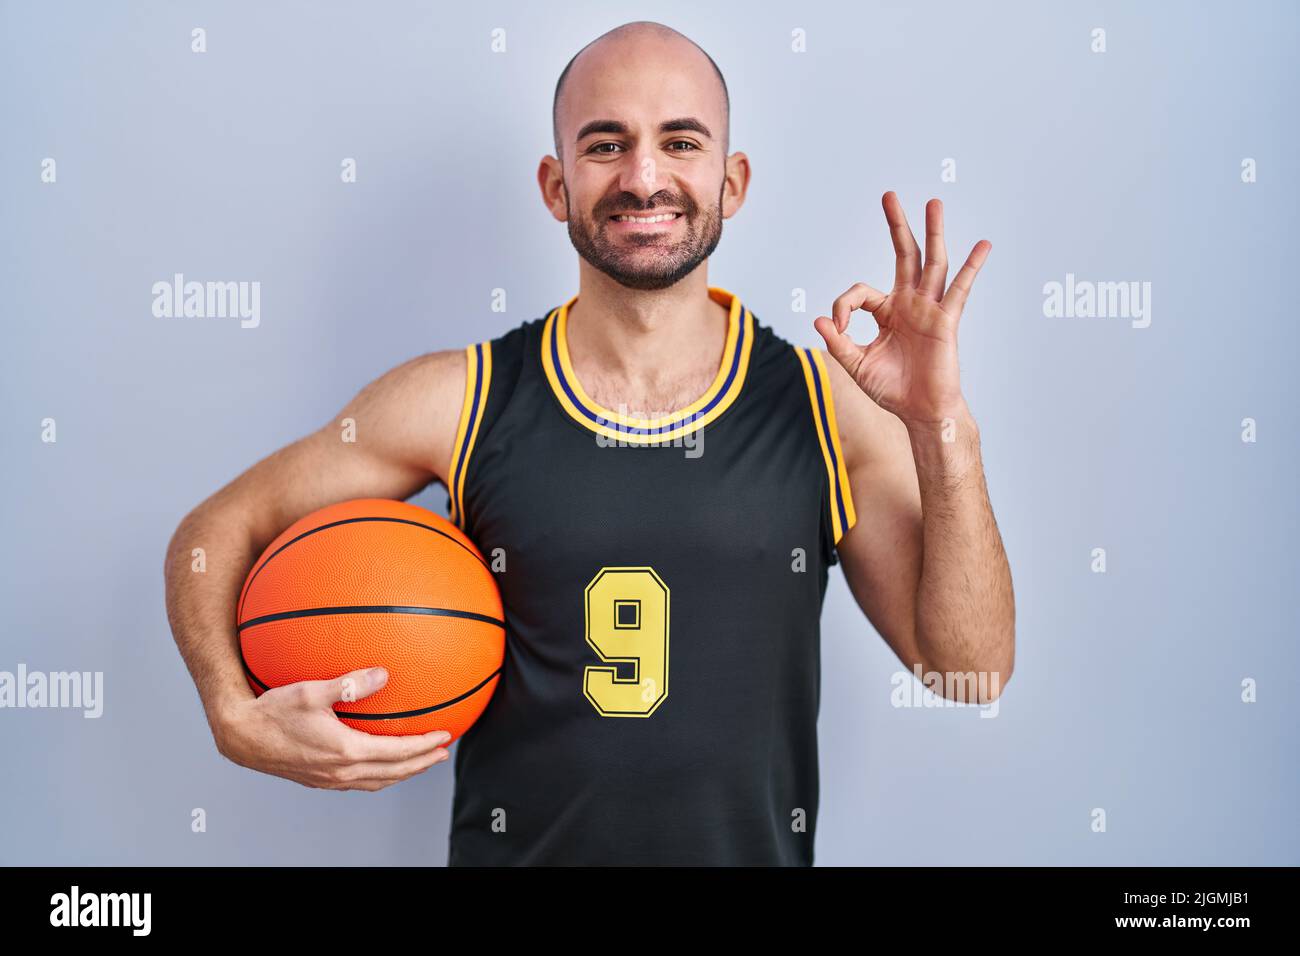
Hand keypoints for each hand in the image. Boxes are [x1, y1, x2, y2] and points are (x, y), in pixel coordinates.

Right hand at [212, 667, 450, 791]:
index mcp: (345, 751)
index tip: (445, 737)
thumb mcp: (312, 690)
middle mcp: (340, 771)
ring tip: (420, 762)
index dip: (424, 746)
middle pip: (393, 773)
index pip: (397, 752)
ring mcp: (329, 779)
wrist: (240, 736)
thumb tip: (384, 673)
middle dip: (421, 763)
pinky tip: (382, 765)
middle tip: (442, 753)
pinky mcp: (318, 780)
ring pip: (377, 783)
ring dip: (403, 773)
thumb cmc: (274, 710)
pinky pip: (360, 784)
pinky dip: (381, 777)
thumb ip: (351, 683)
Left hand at [814, 192, 989, 427]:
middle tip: (889, 195)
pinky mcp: (946, 320)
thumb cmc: (892, 389)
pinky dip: (972, 267)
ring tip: (934, 202)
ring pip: (932, 262)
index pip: (860, 293)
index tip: (837, 326)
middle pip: (903, 255)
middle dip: (896, 226)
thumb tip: (818, 321)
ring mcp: (929, 309)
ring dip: (933, 232)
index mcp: (887, 313)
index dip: (843, 306)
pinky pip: (960, 290)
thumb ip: (838, 343)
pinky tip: (983, 245)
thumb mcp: (856, 365)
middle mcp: (909, 304)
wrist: (920, 412)